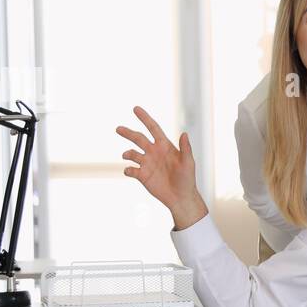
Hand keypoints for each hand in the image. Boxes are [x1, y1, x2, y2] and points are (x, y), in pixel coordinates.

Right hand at [116, 107, 206, 229]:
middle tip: (118, 129)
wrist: (180, 197)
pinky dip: (128, 169)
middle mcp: (153, 152)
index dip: (145, 118)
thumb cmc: (187, 179)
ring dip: (128, 153)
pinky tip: (129, 171)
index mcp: (164, 146)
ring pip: (132, 153)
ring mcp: (147, 163)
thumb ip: (186, 148)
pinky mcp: (142, 176)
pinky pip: (130, 170)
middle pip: (138, 138)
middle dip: (128, 133)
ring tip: (126, 155)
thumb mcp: (188, 163)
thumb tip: (185, 133)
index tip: (135, 108)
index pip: (153, 128)